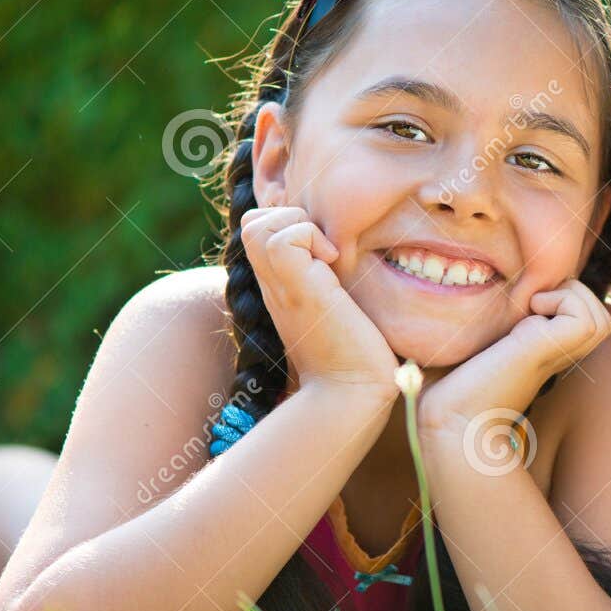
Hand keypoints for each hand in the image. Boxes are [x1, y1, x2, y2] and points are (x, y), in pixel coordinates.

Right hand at [239, 206, 398, 398]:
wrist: (353, 393)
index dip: (290, 223)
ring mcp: (280, 287)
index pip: (261, 229)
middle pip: (253, 220)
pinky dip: (311, 237)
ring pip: (258, 222)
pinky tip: (334, 265)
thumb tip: (350, 259)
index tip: (325, 248)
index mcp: (281, 286)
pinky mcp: (297, 290)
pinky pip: (284, 237)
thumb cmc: (358, 358)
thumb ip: (333, 282)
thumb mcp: (339, 307)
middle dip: (291, 217)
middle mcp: (273, 284)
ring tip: (329, 257)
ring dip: (299, 225)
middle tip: (325, 247)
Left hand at [415, 279, 610, 439]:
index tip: (522, 302)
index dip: (559, 297)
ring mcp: (558, 354)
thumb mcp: (470, 341)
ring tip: (532, 307)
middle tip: (530, 302)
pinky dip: (562, 300)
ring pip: (599, 315)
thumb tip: (463, 285)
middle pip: (599, 317)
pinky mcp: (551, 349)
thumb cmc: (445, 385)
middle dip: (570, 293)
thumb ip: (484, 321)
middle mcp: (557, 356)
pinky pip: (584, 315)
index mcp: (543, 353)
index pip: (581, 318)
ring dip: (568, 295)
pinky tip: (530, 314)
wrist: (449, 418)